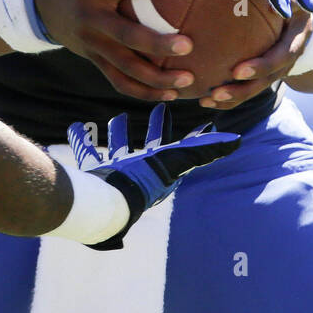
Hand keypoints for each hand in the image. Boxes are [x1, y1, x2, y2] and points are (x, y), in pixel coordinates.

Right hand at [34, 0, 195, 100]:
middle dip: (156, 43)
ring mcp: (93, 44)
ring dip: (156, 78)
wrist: (41, 3)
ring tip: (187, 80)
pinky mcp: (95, 60)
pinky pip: (120, 81)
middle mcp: (92, 18)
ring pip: (125, 67)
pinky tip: (171, 95)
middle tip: (187, 44)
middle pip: (125, 36)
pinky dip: (144, 92)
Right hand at [67, 103, 240, 248]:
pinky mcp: (94, 173)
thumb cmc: (143, 181)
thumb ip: (204, 150)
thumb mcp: (177, 159)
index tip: (202, 120)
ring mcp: (116, 173)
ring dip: (118, 134)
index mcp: (160, 167)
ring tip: (116, 118)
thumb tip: (236, 140)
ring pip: (119, 148)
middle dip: (155, 127)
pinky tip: (77, 127)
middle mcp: (140, 170)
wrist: (107, 204)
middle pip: (151, 144)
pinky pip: (87, 153)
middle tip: (159, 107)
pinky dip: (82, 140)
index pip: (182, 147)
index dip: (193, 135)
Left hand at [198, 5, 312, 109]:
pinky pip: (246, 91)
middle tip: (216, 92)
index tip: (238, 71)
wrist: (302, 20)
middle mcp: (286, 61)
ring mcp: (275, 71)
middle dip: (241, 90)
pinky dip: (227, 99)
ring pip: (254, 90)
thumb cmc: (291, 1)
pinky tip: (205, 100)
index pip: (280, 58)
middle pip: (265, 81)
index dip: (261, 66)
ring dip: (231, 98)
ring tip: (207, 100)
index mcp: (295, 40)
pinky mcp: (263, 76)